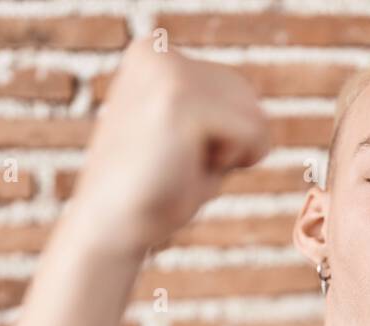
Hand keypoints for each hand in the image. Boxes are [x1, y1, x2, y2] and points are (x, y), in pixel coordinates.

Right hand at [71, 36, 270, 255]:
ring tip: (180, 167)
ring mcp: (169, 73)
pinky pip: (253, 135)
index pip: (235, 91)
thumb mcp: (186, 139)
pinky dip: (231, 166)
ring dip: (229, 157)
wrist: (109, 229)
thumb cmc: (153, 194)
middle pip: (249, 99)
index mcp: (154, 54)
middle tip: (177, 166)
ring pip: (255, 117)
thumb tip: (261, 119)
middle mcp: (159, 53)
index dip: (220, 138)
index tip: (173, 154)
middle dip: (228, 145)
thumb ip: (216, 113)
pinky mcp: (182, 103)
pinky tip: (185, 172)